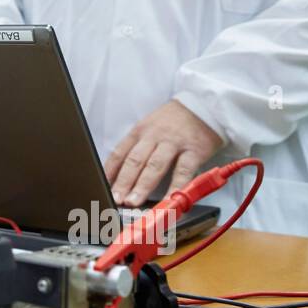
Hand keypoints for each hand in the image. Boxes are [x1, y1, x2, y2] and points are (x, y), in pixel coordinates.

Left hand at [104, 100, 223, 206]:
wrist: (204, 106)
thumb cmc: (173, 121)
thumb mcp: (150, 127)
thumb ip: (137, 148)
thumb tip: (119, 173)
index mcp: (140, 131)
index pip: (120, 153)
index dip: (110, 172)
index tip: (103, 187)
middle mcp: (154, 136)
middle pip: (135, 160)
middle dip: (124, 182)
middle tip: (116, 198)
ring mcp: (174, 143)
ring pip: (155, 165)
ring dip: (143, 185)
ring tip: (134, 201)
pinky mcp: (194, 150)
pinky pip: (183, 171)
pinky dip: (175, 187)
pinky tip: (169, 200)